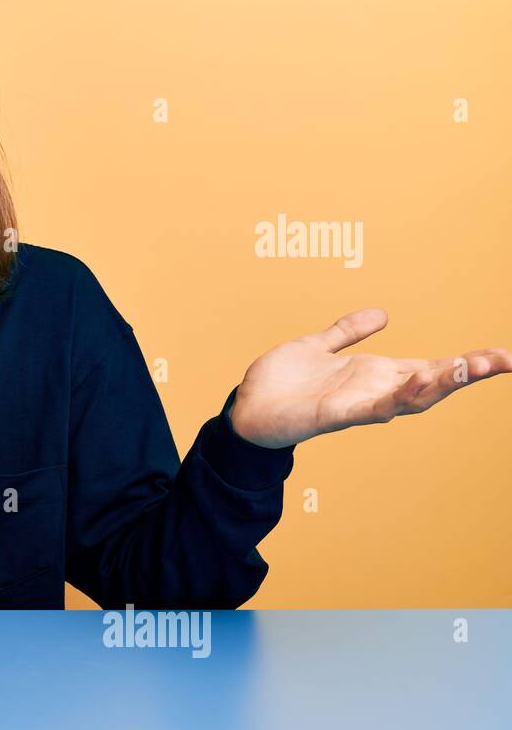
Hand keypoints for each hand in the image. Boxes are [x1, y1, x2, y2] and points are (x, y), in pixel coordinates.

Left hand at [228, 307, 510, 448]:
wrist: (245, 409)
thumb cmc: (281, 383)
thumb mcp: (319, 346)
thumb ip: (348, 332)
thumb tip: (383, 314)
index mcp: (375, 375)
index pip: (433, 367)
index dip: (468, 362)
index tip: (505, 355)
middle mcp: (373, 392)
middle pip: (431, 384)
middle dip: (468, 373)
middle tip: (504, 360)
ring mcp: (356, 405)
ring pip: (407, 399)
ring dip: (437, 384)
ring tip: (466, 368)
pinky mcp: (332, 415)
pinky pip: (368, 409)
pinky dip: (392, 398)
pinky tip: (413, 383)